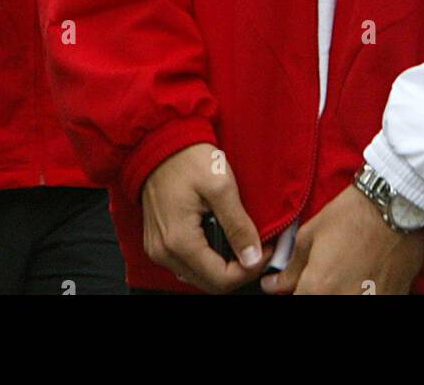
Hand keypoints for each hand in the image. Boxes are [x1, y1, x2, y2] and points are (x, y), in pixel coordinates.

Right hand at [141, 142, 273, 293]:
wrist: (157, 139)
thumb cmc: (186, 157)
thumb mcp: (220, 185)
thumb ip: (237, 224)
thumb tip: (253, 258)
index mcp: (179, 242)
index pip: (221, 280)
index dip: (249, 270)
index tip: (266, 249)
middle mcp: (164, 253)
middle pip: (210, 283)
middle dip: (238, 270)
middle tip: (258, 247)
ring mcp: (158, 249)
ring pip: (198, 276)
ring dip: (223, 266)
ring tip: (241, 241)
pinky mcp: (158, 241)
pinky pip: (186, 263)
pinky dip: (207, 258)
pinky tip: (220, 237)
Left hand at [260, 185, 423, 294]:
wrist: (395, 205)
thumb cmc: (350, 215)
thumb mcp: (310, 235)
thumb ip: (291, 268)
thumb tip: (271, 286)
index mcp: (318, 287)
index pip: (297, 302)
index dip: (297, 292)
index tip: (301, 285)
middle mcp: (343, 300)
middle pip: (320, 303)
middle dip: (318, 291)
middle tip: (325, 274)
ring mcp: (370, 304)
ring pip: (345, 303)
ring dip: (340, 291)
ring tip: (346, 274)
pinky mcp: (392, 299)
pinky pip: (372, 302)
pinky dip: (364, 294)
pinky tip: (365, 279)